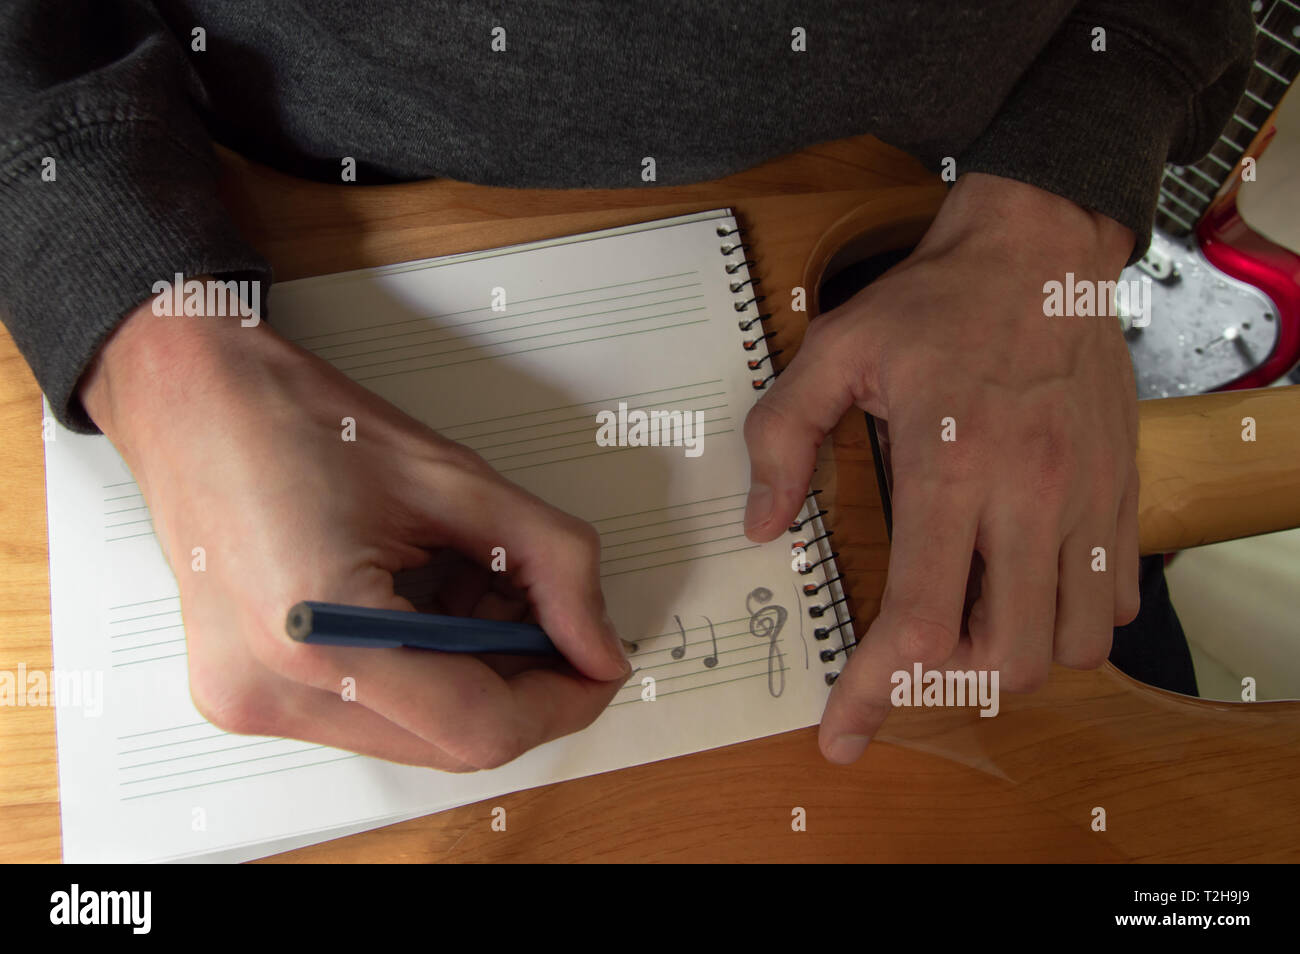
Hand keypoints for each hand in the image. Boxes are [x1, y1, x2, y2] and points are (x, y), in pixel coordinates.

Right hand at [80, 285, 630, 769]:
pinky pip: (370, 713)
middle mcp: (270, 690)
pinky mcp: (247, 693)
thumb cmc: (297, 419)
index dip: (561, 702)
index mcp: (318, 631)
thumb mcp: (454, 481)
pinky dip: (426, 671)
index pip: (478, 726)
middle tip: (554, 621)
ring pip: (414, 734)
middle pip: (449, 740)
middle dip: (522, 684)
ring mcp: (250, 701)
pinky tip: (433, 603)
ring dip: (474, 675)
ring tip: (479, 590)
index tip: (599, 666)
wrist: (192, 398)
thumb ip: (553, 566)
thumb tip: (599, 645)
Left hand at [741, 173, 1140, 762]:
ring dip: (1016, 661)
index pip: (917, 620)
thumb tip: (763, 527)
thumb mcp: (835, 349)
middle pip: (1007, 656)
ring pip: (1076, 641)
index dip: (874, 692)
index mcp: (953, 468)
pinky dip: (1073, 620)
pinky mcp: (1120, 490)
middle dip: (948, 687)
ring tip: (966, 636)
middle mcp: (1032, 495)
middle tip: (907, 666)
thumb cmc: (936, 301)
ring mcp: (1088, 497)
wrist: (1043, 248)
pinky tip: (1029, 596)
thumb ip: (783, 438)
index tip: (844, 731)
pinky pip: (1115, 594)